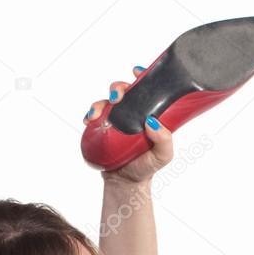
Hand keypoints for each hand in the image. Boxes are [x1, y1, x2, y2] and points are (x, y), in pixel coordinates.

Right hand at [84, 69, 173, 184]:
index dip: (142, 77)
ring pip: (106, 100)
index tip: (137, 72)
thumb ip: (164, 140)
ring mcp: (116, 119)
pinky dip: (89, 114)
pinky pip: (93, 115)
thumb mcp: (162, 156)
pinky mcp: (102, 127)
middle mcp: (131, 113)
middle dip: (118, 88)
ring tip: (99, 113)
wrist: (127, 182)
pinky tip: (89, 120)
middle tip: (117, 98)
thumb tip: (152, 122)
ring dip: (101, 101)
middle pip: (123, 90)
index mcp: (148, 114)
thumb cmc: (147, 166)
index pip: (146, 90)